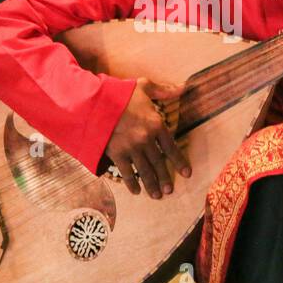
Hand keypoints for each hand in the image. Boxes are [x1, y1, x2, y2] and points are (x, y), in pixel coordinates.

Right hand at [103, 77, 190, 199]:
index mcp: (156, 124)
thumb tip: (183, 87)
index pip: (171, 147)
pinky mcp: (116, 154)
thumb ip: (164, 91)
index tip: (187, 173)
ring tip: (157, 195)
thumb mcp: (144, 86)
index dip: (179, 162)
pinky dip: (131, 183)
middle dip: (165, 178)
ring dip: (151, 185)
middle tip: (169, 190)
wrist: (95, 102)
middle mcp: (146, 139)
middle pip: (158, 163)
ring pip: (144, 171)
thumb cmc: (120, 93)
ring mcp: (131, 148)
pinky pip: (126, 172)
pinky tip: (135, 191)